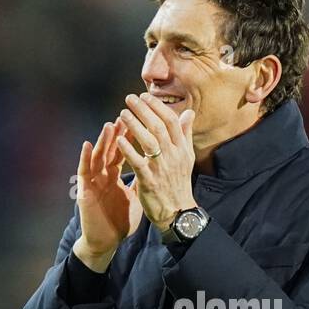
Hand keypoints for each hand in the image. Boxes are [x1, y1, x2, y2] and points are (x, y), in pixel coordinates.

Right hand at [74, 117, 142, 271]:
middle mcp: (104, 174)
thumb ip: (143, 178)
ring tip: (110, 124)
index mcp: (115, 175)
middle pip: (112, 149)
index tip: (142, 121)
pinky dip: (85, 158)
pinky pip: (84, 171)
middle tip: (128, 114)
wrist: (107, 241)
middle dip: (119, 133)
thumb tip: (157, 164)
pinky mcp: (84, 190)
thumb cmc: (120, 220)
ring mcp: (93, 181)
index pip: (124, 151)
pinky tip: (88, 145)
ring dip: (104, 141)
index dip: (132, 137)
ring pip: (98, 156)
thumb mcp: (136, 196)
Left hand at [115, 92, 196, 232]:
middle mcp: (173, 156)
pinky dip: (128, 150)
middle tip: (130, 99)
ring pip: (149, 141)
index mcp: (182, 149)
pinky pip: (138, 162)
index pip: (171, 121)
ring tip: (123, 114)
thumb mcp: (187, 157)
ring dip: (135, 126)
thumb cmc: (179, 184)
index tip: (145, 96)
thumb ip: (185, 134)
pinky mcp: (149, 181)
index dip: (158, 107)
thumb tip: (189, 113)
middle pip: (159, 127)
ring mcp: (161, 168)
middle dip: (144, 111)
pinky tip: (119, 140)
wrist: (178, 212)